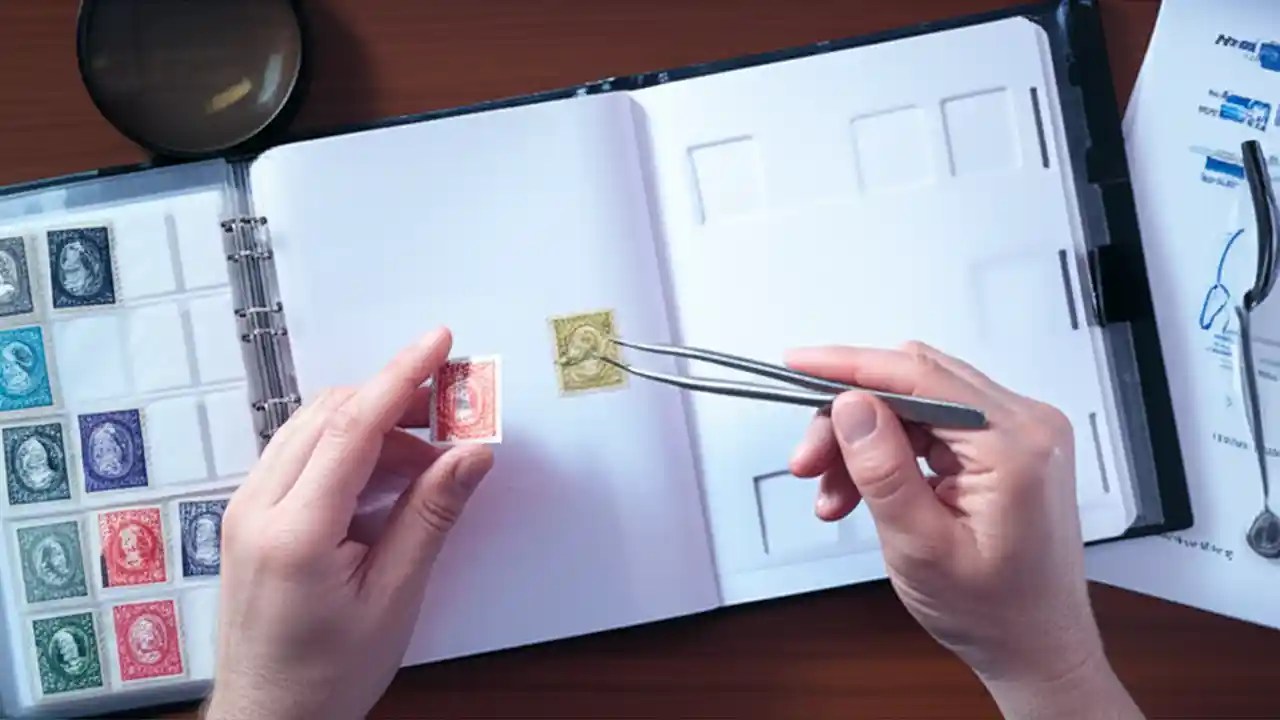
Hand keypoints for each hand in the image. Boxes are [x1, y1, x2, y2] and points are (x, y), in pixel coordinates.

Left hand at [204, 328, 493, 719]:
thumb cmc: (328, 675)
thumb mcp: (393, 597)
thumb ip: (431, 515)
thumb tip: (473, 453)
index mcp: (293, 532)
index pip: (351, 428)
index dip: (400, 378)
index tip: (438, 343)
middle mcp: (257, 507)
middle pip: (330, 417)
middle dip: (394, 400)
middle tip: (454, 409)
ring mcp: (246, 509)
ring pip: (312, 430)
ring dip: (373, 425)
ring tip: (430, 455)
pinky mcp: (249, 517)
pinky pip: (300, 456)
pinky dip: (348, 449)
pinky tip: (388, 476)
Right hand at [787, 341, 1140, 718]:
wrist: (1037, 649)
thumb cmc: (992, 613)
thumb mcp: (920, 548)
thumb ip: (883, 470)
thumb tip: (850, 404)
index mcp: (1014, 446)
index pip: (919, 376)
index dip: (850, 366)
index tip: (797, 365)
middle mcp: (1025, 424)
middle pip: (913, 384)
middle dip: (849, 417)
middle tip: (808, 463)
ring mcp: (1019, 432)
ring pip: (916, 404)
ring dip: (864, 441)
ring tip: (833, 494)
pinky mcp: (1006, 446)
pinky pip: (932, 426)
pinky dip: (889, 452)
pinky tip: (862, 491)